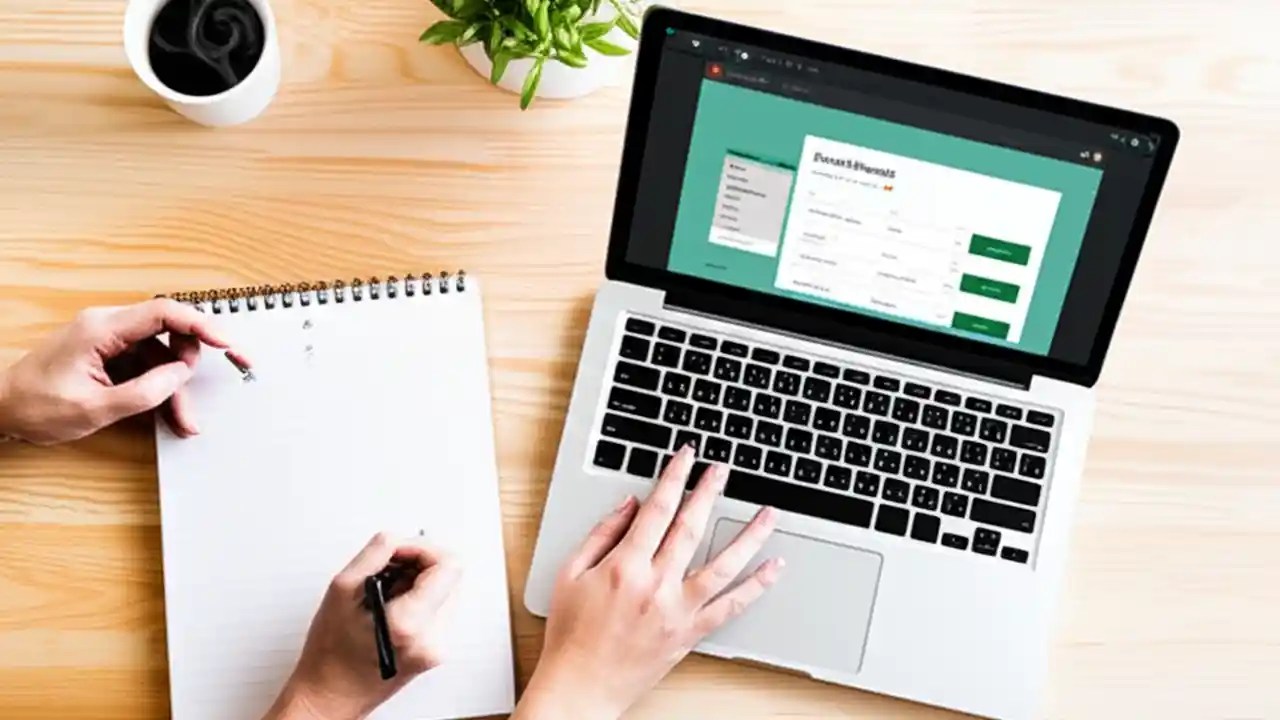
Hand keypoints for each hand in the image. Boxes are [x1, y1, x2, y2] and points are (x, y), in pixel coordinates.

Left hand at [0, 298, 234, 443]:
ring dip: (175, 385)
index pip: (163, 313)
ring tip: (182, 418)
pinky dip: (159, 387)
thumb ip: (145, 391)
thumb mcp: (95, 407)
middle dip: (189, 365)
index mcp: (101, 329)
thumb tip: (180, 375)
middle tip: (200, 392)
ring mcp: (107, 339)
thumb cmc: (35, 405)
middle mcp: (106, 326)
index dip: (200, 325)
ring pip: (160, 355)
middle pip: (168, 335)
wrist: (1, 408)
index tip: (225, 342)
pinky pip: (145, 365)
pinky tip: (168, 411)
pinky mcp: (108, 354)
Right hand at [265, 533, 462, 719]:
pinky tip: (391, 608)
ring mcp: (437, 647)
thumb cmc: (329, 653)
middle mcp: (432, 638)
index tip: (399, 551)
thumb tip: (398, 537)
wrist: (330, 696)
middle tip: (388, 570)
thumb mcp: (342, 589)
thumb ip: (376, 553)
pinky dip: (418, 599)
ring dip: (418, 581)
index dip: (423, 548)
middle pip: (451, 575)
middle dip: (420, 563)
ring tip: (385, 592)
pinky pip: (438, 608)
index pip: (449, 565)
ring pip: (446, 590)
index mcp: (410, 623)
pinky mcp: (435, 651)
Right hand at [515, 445, 783, 719]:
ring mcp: (677, 611)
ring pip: (722, 565)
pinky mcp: (689, 634)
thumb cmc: (571, 634)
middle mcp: (656, 586)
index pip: (657, 510)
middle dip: (708, 492)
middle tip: (723, 469)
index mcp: (624, 567)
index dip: (674, 477)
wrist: (580, 687)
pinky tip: (773, 569)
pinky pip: (730, 607)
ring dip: (749, 536)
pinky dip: (755, 587)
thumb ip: (602, 534)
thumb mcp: (570, 574)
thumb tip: (630, 504)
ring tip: (767, 513)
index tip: (687, 457)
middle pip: (691, 527)